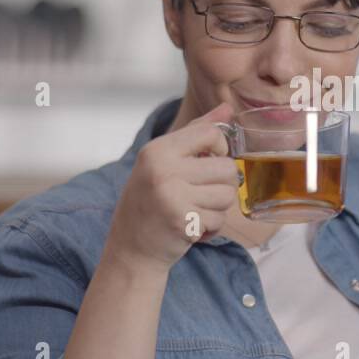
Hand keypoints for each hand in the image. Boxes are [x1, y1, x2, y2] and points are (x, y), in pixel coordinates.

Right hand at [104, 102, 239, 271]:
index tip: (211, 161)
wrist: (130, 249)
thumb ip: (197, 133)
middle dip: (222, 184)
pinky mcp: (182, 222)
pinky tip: (192, 227)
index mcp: (158, 149)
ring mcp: (172, 196)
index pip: (211, 134)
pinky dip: (211, 227)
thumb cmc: (150, 201)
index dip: (221, 148)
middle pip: (227, 167)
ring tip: (195, 210)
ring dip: (217, 207)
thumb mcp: (165, 161)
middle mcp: (163, 169)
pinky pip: (220, 220)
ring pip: (227, 195)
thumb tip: (228, 109)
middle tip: (202, 194)